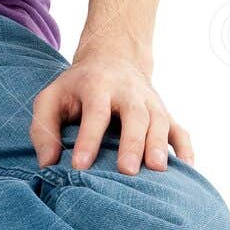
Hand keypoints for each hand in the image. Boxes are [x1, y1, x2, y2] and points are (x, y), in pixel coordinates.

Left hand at [29, 49, 194, 175]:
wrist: (113, 58)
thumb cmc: (76, 88)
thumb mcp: (51, 98)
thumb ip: (43, 128)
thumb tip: (47, 164)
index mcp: (97, 86)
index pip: (94, 113)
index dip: (87, 139)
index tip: (79, 166)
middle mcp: (128, 92)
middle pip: (134, 116)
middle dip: (131, 143)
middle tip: (127, 170)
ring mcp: (151, 102)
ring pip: (160, 122)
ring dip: (160, 145)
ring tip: (157, 169)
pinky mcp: (166, 114)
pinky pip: (181, 131)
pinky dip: (186, 149)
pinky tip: (187, 169)